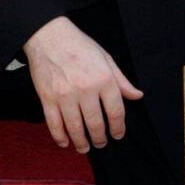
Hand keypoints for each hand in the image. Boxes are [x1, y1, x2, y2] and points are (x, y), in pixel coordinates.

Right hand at [24, 16, 143, 153]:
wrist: (48, 36)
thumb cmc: (78, 45)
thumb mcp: (106, 58)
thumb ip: (121, 80)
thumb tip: (137, 96)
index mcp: (103, 79)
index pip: (116, 111)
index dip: (118, 127)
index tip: (118, 135)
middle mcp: (85, 89)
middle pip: (96, 123)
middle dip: (100, 138)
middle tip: (101, 143)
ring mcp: (64, 95)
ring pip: (75, 127)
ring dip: (81, 142)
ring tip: (85, 148)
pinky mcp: (47, 97)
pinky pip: (54, 123)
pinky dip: (59, 136)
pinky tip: (65, 142)